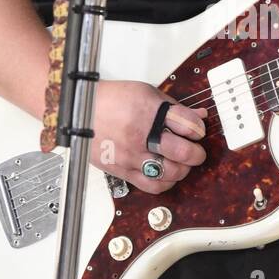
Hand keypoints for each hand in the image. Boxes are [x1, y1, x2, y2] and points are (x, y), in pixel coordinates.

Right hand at [90, 80, 207, 193]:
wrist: (79, 111)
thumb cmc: (110, 99)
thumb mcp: (145, 92)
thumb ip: (174, 106)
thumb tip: (198, 116)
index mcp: (149, 111)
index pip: (189, 125)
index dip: (199, 130)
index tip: (197, 131)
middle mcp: (141, 134)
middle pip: (183, 152)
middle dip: (196, 153)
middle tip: (195, 151)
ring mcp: (131, 155)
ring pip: (170, 173)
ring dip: (182, 169)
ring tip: (180, 162)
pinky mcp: (122, 170)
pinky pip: (152, 185)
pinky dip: (165, 182)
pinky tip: (165, 173)